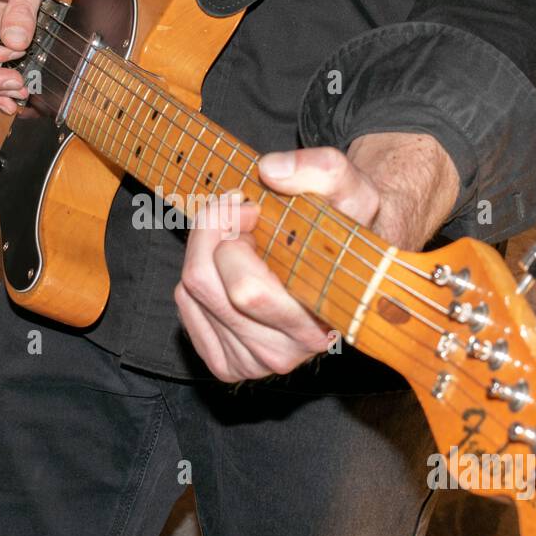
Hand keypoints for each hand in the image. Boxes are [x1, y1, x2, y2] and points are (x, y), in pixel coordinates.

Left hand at [174, 133, 460, 381]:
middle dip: (211, 234)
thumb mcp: (351, 188)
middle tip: (240, 216)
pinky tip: (229, 270)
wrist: (351, 267)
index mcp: (319, 322)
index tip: (249, 208)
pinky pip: (185, 310)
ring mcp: (254, 363)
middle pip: (204, 285)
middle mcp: (286, 354)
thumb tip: (271, 171)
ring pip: (190, 294)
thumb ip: (322, 170)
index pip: (246, 291)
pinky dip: (197, 278)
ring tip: (240, 240)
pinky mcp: (229, 365)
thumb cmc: (347, 229)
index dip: (231, 234)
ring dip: (205, 252)